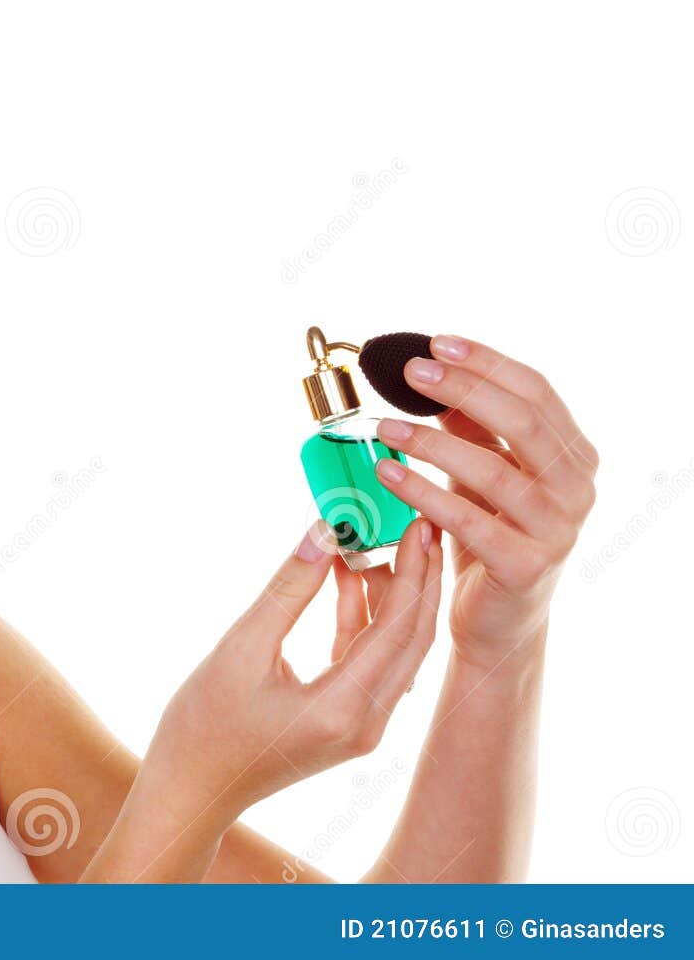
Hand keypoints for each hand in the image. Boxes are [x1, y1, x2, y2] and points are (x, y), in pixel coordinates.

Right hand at [145, 517, 441, 825]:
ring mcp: (360, 727)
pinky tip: (345, 580)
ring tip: (370, 543)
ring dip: (390, 597)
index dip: (413, 571)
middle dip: (418, 579)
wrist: (191, 790)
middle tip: (412, 524)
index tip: (413, 522)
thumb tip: (322, 531)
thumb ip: (287, 590)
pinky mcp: (347, 722)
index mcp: (344, 710)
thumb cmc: (203, 726)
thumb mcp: (241, 649)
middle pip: (413, 639)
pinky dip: (364, 619)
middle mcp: (366, 724)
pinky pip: (371, 662)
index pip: (398, 629)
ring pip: (396, 650)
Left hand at [372, 334, 598, 671]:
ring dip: (434, 443)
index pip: (534, 391)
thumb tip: (429, 368)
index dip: (485, 363)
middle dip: (464, 389)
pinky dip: (425, 494)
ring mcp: (557, 529)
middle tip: (412, 371)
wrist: (499, 615)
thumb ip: (469, 424)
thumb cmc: (488, 529)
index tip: (435, 344)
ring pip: (496, 472)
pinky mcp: (526, 566)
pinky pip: (471, 522)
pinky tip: (388, 474)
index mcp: (572, 453)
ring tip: (384, 427)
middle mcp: (576, 487)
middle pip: (522, 422)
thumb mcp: (481, 468)